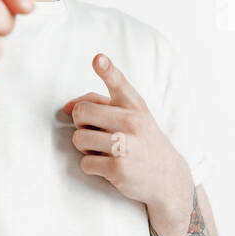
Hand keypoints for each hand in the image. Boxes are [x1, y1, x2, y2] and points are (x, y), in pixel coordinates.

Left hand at [63, 53, 190, 205]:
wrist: (167, 176)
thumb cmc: (142, 141)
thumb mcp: (132, 116)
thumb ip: (100, 104)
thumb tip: (67, 107)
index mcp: (135, 104)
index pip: (119, 83)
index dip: (107, 70)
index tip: (98, 59)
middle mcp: (132, 121)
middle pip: (81, 112)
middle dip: (81, 124)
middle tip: (96, 132)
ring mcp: (126, 145)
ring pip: (79, 138)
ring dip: (85, 147)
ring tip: (104, 150)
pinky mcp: (119, 168)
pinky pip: (85, 162)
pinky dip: (92, 166)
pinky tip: (109, 166)